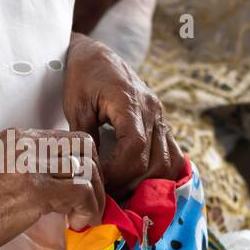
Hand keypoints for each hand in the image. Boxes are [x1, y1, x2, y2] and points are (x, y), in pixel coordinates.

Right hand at [0, 128, 106, 249]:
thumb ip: (26, 167)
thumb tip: (57, 181)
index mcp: (17, 137)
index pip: (68, 138)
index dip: (83, 163)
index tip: (81, 187)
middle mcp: (26, 144)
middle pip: (84, 148)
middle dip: (96, 177)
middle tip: (90, 203)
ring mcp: (31, 166)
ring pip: (87, 169)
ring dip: (95, 197)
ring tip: (84, 217)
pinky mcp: (35, 192)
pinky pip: (81, 193)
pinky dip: (89, 210)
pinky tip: (79, 223)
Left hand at [63, 33, 182, 197]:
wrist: (96, 55)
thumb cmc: (81, 77)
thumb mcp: (76, 107)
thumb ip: (86, 140)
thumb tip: (88, 174)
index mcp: (130, 102)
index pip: (135, 148)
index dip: (119, 172)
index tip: (100, 184)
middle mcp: (152, 110)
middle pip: (156, 161)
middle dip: (132, 184)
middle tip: (108, 194)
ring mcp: (160, 117)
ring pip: (169, 162)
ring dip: (148, 183)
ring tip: (122, 192)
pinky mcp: (160, 123)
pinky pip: (173, 154)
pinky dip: (161, 173)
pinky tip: (141, 183)